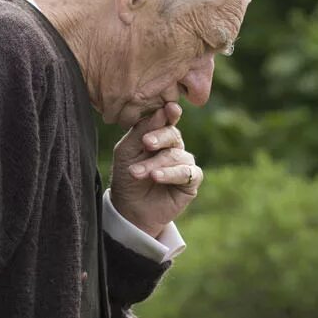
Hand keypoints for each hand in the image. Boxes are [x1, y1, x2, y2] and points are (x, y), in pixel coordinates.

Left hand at [110, 102, 198, 234]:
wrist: (129, 208)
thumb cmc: (127, 176)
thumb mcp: (127, 151)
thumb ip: (142, 131)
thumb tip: (162, 112)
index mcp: (159, 136)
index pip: (166, 120)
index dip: (169, 114)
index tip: (169, 109)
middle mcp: (174, 147)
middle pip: (173, 135)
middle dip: (159, 138)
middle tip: (147, 143)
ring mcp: (184, 164)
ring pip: (176, 156)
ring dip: (155, 164)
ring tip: (137, 172)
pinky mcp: (191, 181)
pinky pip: (187, 173)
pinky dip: (171, 174)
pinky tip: (156, 177)